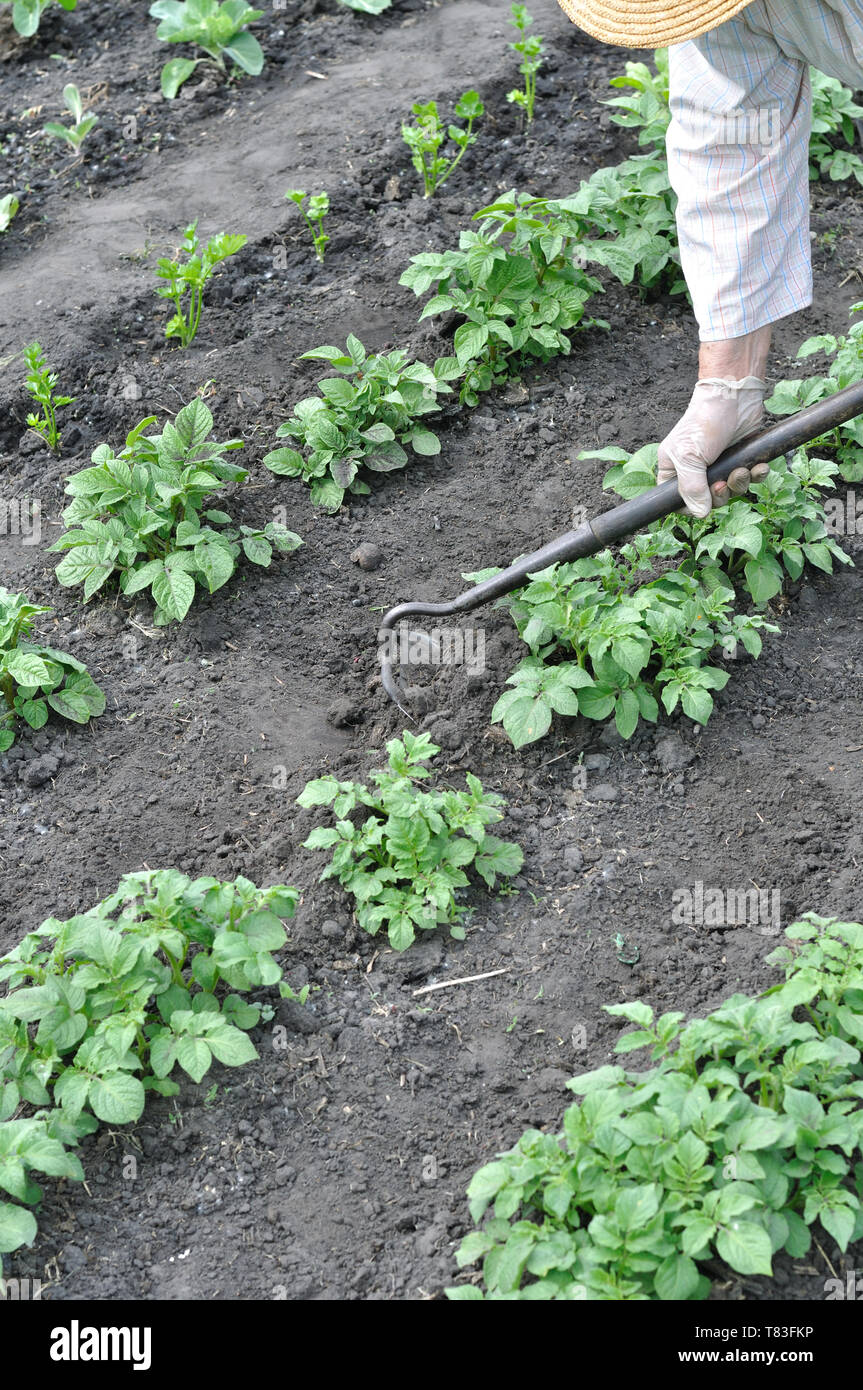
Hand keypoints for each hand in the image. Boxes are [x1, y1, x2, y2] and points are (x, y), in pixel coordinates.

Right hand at [656, 377, 769, 517]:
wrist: (734, 396)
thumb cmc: (704, 422)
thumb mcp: (689, 457)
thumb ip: (691, 489)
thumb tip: (700, 514)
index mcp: (674, 469)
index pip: (676, 501)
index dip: (690, 507)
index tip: (701, 503)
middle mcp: (696, 469)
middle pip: (708, 500)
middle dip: (720, 495)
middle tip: (723, 483)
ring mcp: (720, 465)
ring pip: (731, 491)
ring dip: (739, 484)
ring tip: (741, 469)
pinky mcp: (741, 458)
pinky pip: (750, 478)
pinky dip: (756, 475)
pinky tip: (759, 466)